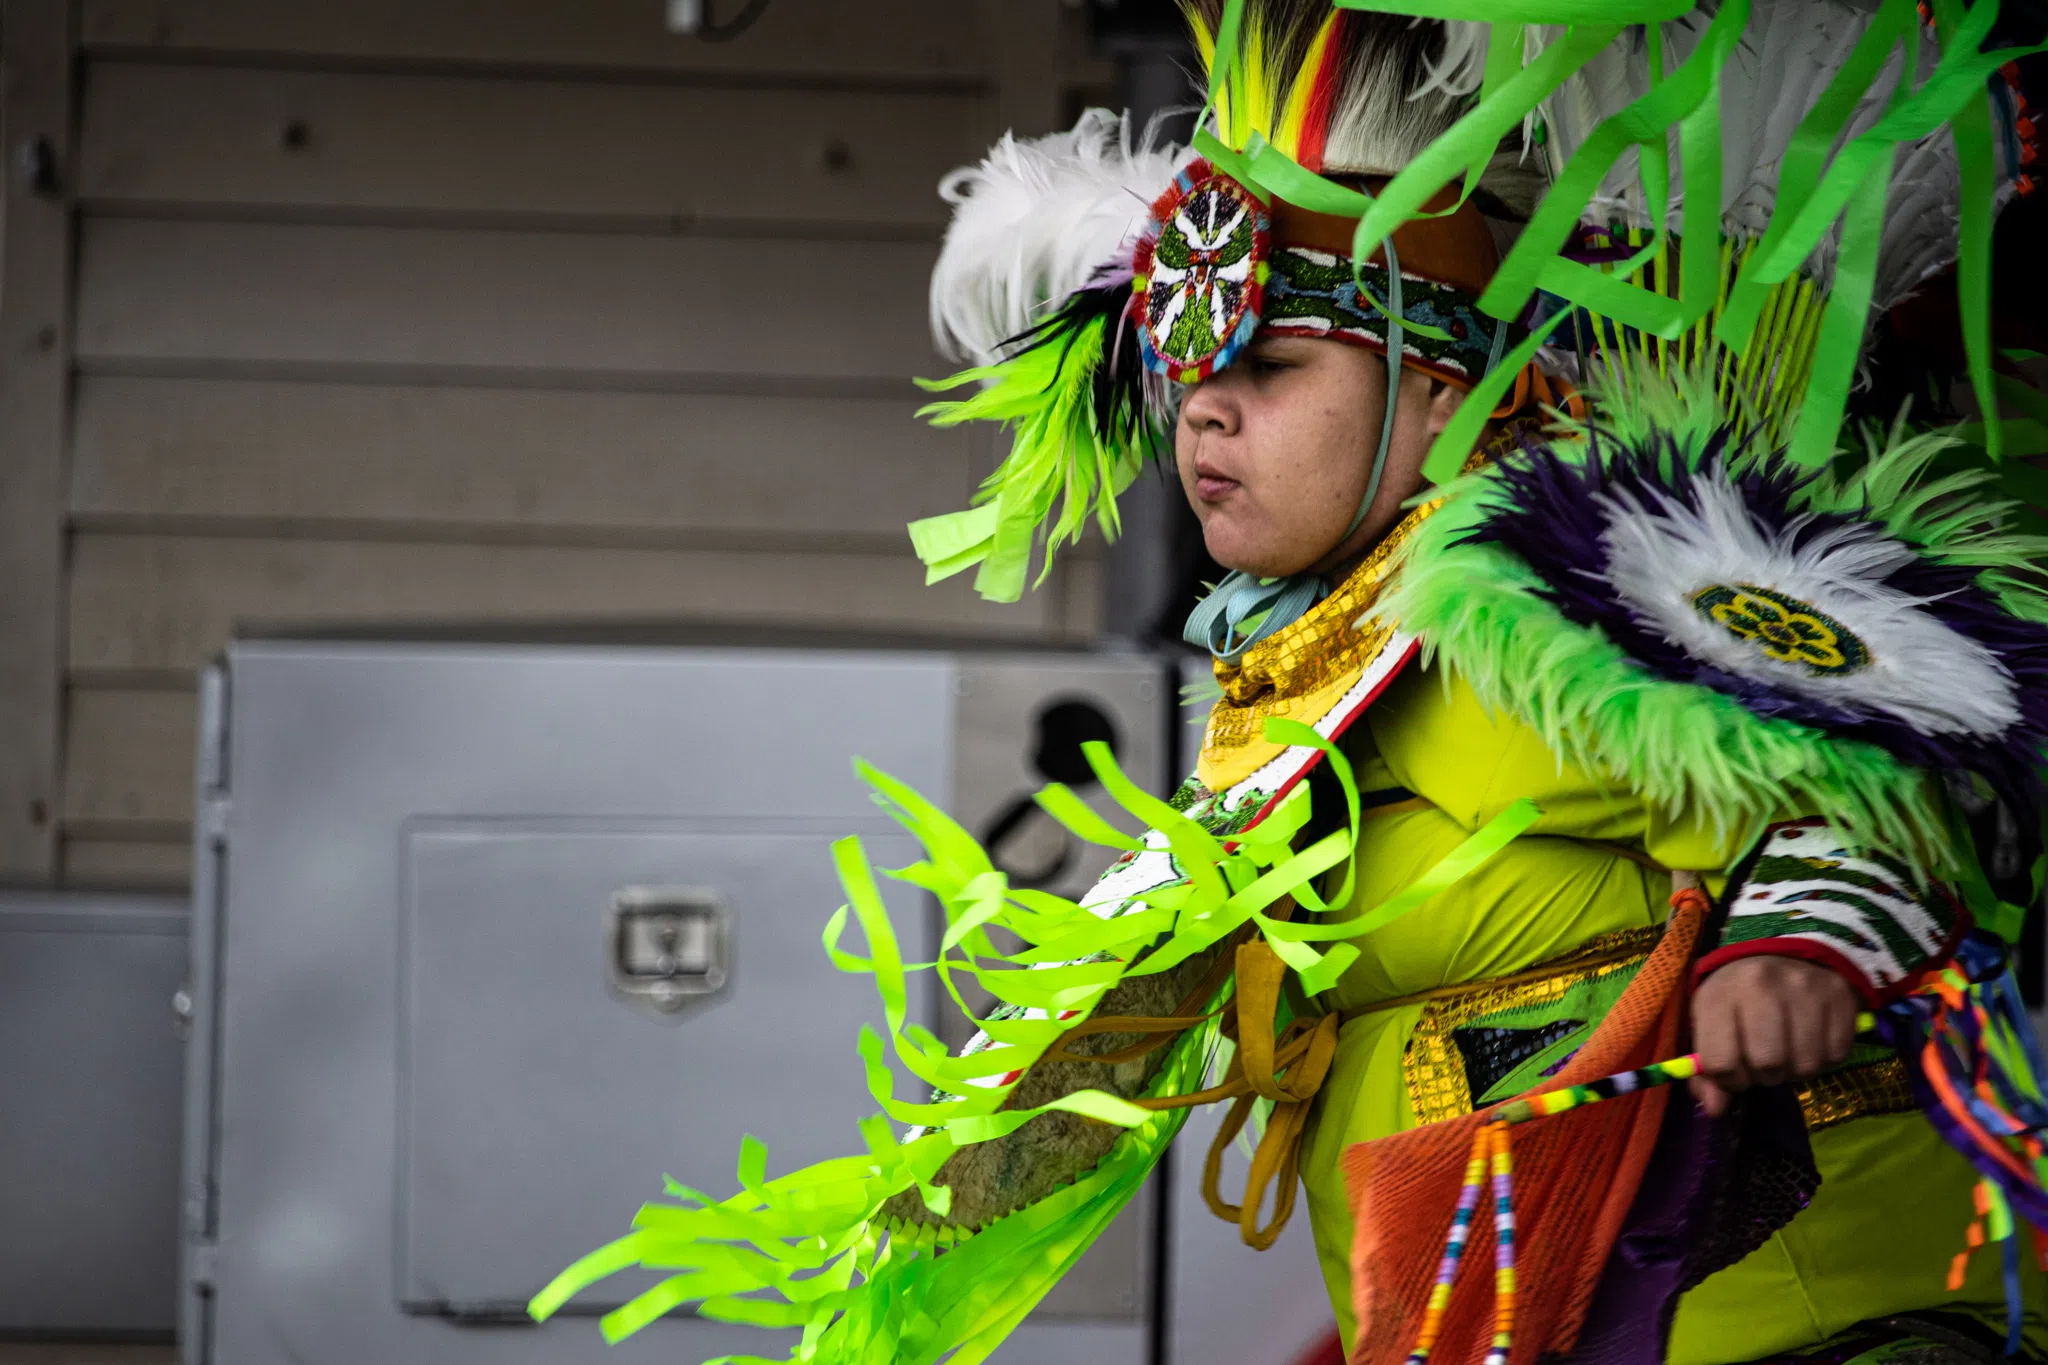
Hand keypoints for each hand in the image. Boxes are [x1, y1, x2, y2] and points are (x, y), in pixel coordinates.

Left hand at [1688, 955, 1858, 1116]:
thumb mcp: (1710, 1023)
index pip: (1720, 1062)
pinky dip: (1824, 1058)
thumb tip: (1715, 1109)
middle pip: (1768, 1065)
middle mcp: (1761, 987)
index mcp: (1719, 995)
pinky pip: (1836, 1055)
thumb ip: (1706, 1070)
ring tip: (1789, 1050)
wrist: (1786, 953)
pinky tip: (1812, 1039)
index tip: (1735, 1070)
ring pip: (1805, 1066)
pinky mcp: (1840, 996)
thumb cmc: (1739, 995)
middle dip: (1765, 1075)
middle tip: (1766, 1060)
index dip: (1729, 1079)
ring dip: (1796, 1069)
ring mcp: (1804, 989)